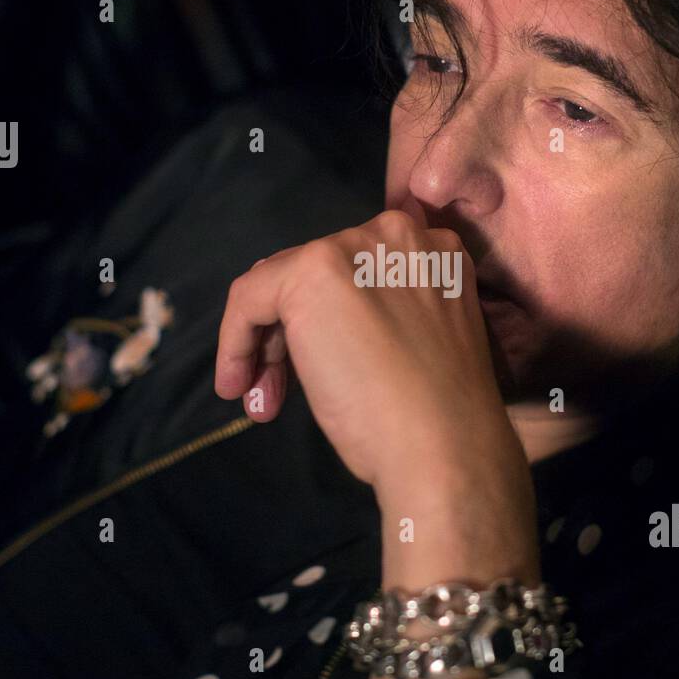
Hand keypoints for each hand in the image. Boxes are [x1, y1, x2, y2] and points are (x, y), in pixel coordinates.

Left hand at [214, 209, 525, 497]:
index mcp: (433, 251)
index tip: (310, 373)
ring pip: (280, 284)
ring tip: (262, 402)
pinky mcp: (311, 272)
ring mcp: (353, 248)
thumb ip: (377, 315)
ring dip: (265, 345)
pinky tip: (237, 383)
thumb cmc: (436, 416)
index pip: (354, 273)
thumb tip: (318, 328)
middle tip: (279, 394)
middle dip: (289, 336)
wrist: (443, 445)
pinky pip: (249, 296)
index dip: (326, 323)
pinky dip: (235, 340)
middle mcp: (396, 234)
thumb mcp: (414, 344)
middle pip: (314, 275)